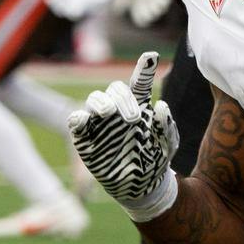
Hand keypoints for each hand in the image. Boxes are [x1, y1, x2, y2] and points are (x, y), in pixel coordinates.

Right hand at [67, 52, 179, 219]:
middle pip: (115, 89)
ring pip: (94, 99)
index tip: (150, 56)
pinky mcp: (85, 138)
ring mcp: (100, 122)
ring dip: (101, 102)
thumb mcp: (167, 145)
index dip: (143, 68)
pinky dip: (78, 118)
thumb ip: (167, 126)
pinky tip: (84, 119)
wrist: (141, 188)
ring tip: (108, 113)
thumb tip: (161, 104)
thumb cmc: (155, 161)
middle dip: (123, 98)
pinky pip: (76, 121)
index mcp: (140, 106)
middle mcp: (118, 109)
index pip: (139, 83)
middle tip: (134, 118)